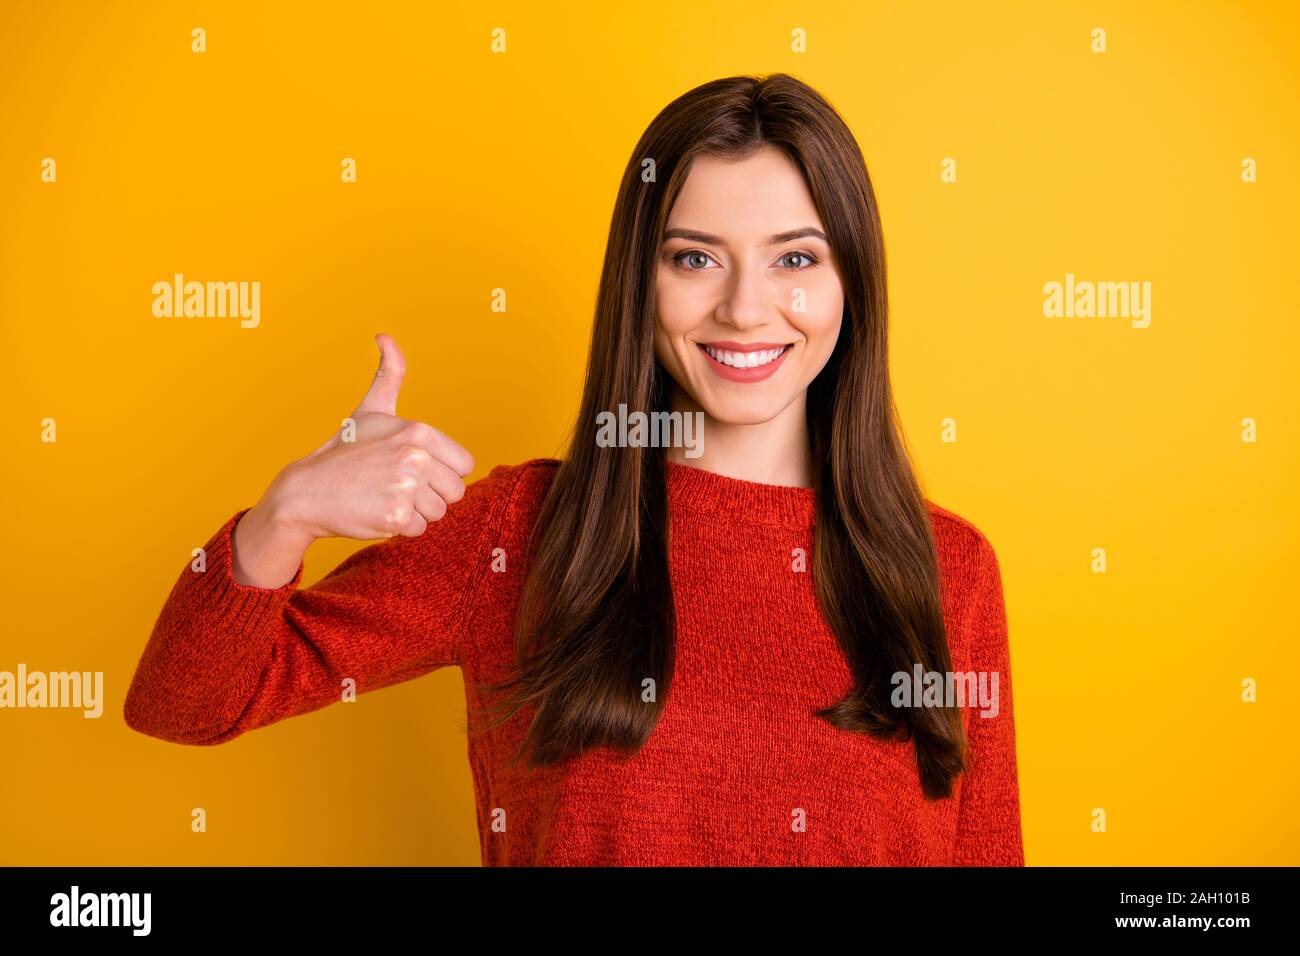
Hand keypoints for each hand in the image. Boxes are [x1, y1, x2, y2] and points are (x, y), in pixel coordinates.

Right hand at [265, 333, 475, 540]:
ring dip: (414, 512)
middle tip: (395, 486)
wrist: (306, 491)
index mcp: (420, 431)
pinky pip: (418, 531)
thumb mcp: (371, 410)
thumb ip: (388, 375)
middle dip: (429, 495)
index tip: (413, 469)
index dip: (442, 472)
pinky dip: (399, 528)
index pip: (464, 465)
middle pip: (454, 492)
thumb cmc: (344, 452)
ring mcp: (406, 487)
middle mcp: (416, 456)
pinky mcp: (395, 516)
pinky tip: (375, 512)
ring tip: (384, 497)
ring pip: (438, 514)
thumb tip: (385, 337)